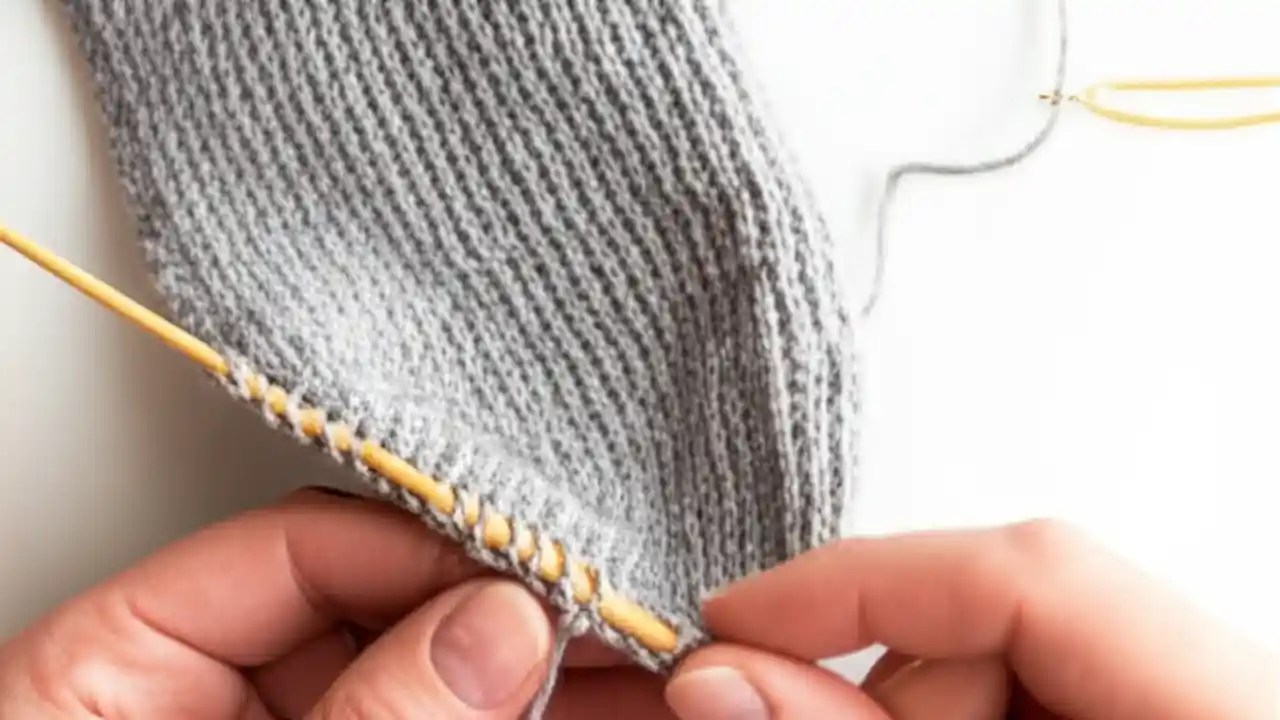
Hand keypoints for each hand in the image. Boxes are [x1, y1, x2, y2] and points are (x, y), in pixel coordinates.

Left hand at [0, 488, 670, 718]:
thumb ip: (367, 719)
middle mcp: (211, 698)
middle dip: (517, 622)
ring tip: (656, 675)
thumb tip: (495, 629)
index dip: (433, 550)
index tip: (538, 576)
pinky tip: (616, 716)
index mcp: (115, 668)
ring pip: (449, 690)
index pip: (302, 546)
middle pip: (394, 617)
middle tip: (627, 623)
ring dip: (553, 685)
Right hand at [665, 520, 1279, 719]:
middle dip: (870, 682)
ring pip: (998, 671)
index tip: (733, 617)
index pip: (1030, 573)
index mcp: (1233, 708)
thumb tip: (719, 682)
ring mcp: (1182, 707)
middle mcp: (1219, 689)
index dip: (862, 583)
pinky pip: (1023, 707)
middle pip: (1004, 621)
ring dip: (897, 715)